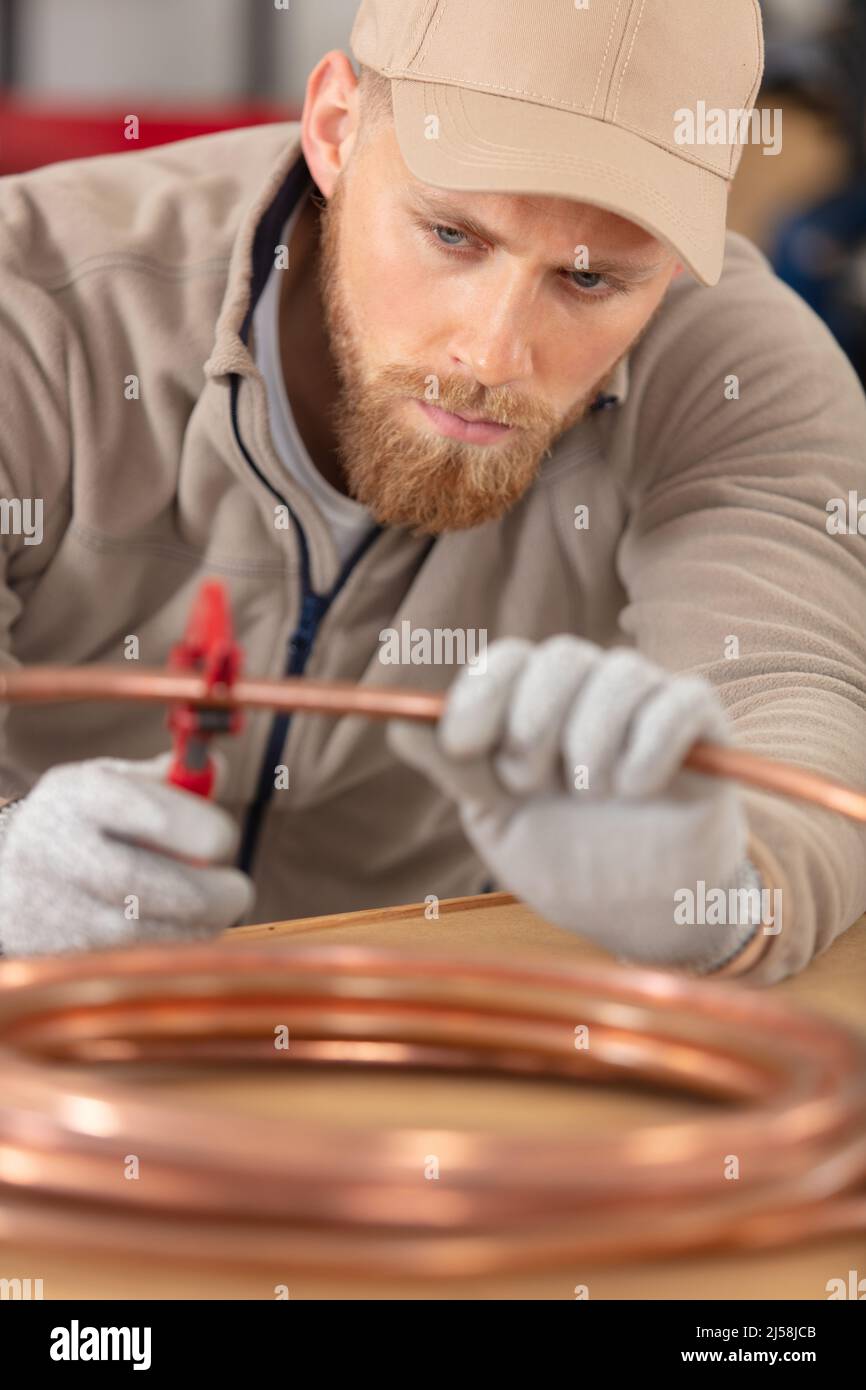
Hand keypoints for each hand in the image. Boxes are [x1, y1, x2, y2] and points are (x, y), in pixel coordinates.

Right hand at [0, 752, 253, 956]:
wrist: (4, 874)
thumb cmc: (80, 822)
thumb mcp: (111, 783)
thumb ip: (169, 780)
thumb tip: (217, 769)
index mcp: (79, 796)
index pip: (157, 816)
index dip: (206, 833)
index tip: (223, 842)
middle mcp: (59, 850)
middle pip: (151, 884)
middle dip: (213, 893)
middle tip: (238, 891)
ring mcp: (54, 908)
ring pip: (144, 934)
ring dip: (196, 928)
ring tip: (209, 913)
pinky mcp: (59, 953)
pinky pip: (131, 963)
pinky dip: (168, 952)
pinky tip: (175, 934)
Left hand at [388, 636, 751, 969]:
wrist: (639, 917)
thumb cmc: (566, 860)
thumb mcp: (499, 819)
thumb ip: (458, 769)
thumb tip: (399, 722)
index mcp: (537, 707)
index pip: (508, 660)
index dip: (480, 692)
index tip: (462, 745)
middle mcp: (593, 694)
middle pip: (561, 656)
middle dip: (534, 721)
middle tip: (532, 784)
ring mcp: (650, 707)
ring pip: (621, 672)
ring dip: (592, 737)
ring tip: (593, 795)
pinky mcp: (705, 732)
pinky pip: (681, 701)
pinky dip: (651, 744)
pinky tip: (639, 789)